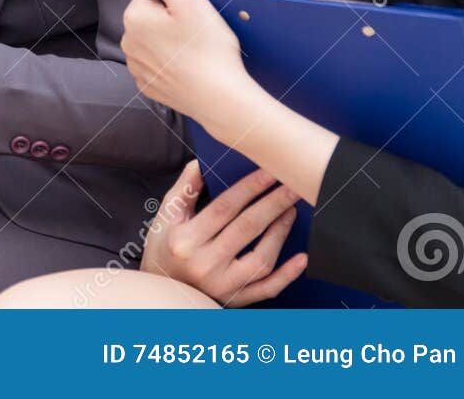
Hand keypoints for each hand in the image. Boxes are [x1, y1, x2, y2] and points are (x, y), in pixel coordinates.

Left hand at [121, 0, 258, 123]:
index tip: (191, 12)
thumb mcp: (190, 0)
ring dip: (171, 40)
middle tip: (197, 31)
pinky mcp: (149, 84)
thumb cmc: (208, 49)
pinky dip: (172, 62)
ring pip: (155, 40)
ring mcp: (137, 66)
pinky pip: (159, 63)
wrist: (220, 98)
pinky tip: (189, 67)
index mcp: (134, 18)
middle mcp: (128, 42)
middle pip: (152, 16)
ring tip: (195, 51)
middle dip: (172, 18)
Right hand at [142, 160, 308, 306]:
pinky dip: (287, 275)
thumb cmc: (163, 248)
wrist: (161, 291)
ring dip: (280, 232)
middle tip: (292, 186)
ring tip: (291, 211)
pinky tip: (302, 258)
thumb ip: (184, 190)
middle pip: (247, 228)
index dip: (249, 188)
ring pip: (261, 258)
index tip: (269, 172)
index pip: (224, 208)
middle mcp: (204, 264)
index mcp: (185, 240)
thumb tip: (201, 164)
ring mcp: (222, 285)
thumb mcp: (165, 217)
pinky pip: (267, 289)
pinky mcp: (236, 300)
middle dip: (273, 204)